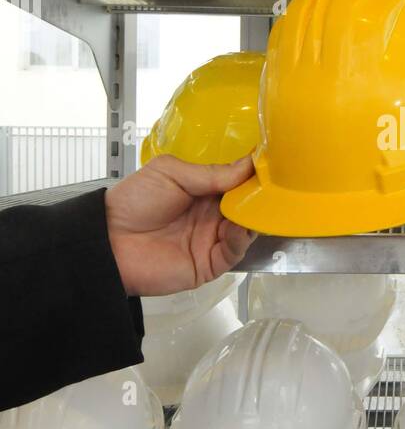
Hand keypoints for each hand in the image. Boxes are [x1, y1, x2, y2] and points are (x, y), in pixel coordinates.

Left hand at [105, 155, 255, 297]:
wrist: (108, 240)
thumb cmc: (133, 201)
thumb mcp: (171, 173)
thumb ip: (210, 172)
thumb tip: (248, 164)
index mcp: (204, 190)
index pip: (239, 182)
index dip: (254, 175)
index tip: (270, 165)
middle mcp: (212, 215)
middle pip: (248, 206)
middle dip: (260, 197)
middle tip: (272, 186)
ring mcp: (212, 240)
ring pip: (246, 229)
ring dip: (254, 218)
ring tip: (257, 206)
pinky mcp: (209, 264)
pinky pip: (233, 252)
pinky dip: (241, 239)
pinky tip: (239, 227)